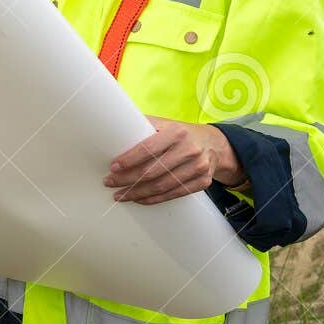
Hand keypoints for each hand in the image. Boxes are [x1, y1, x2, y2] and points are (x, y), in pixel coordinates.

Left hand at [104, 117, 246, 204]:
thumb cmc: (180, 133)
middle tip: (110, 183)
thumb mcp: (165, 124)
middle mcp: (189, 150)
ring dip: (138, 193)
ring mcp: (198, 167)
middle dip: (128, 179)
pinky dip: (154, 199)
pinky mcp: (203, 182)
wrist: (213, 144)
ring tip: (120, 195)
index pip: (149, 148)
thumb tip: (113, 130)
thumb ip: (143, 127)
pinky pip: (174, 194)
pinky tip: (139, 199)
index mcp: (177, 132)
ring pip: (162, 186)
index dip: (129, 160)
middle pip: (153, 171)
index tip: (113, 167)